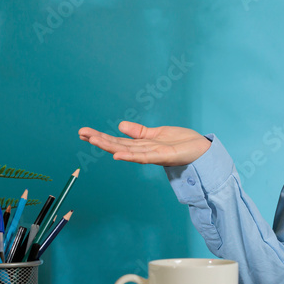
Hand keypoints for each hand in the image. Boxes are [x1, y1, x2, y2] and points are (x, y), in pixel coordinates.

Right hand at [78, 121, 211, 166]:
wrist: (202, 149)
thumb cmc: (182, 142)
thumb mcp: (157, 133)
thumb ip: (139, 132)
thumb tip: (120, 126)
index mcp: (142, 145)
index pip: (117, 140)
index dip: (101, 136)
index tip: (84, 132)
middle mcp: (144, 151)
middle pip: (117, 145)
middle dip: (99, 140)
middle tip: (81, 134)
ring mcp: (152, 154)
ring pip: (126, 151)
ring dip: (109, 146)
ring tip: (92, 140)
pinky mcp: (162, 156)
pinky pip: (143, 157)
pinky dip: (129, 156)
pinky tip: (117, 155)